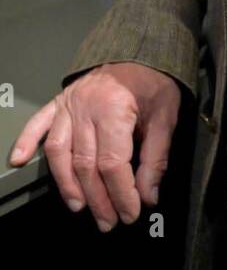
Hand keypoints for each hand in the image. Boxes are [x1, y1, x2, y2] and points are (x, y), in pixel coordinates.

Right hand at [7, 63, 181, 231]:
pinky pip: (38, 123)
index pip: (112, 164)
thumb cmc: (155, 81)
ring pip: (59, 152)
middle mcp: (86, 108)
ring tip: (79, 206)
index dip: (121, 194)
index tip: (131, 213)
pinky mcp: (59, 100)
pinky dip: (26, 141)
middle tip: (108, 222)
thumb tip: (148, 196)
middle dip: (98, 198)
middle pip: (85, 164)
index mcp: (114, 110)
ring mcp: (69, 104)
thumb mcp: (166, 116)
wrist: (142, 47)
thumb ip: (155, 158)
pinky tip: (18, 160)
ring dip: (67, 184)